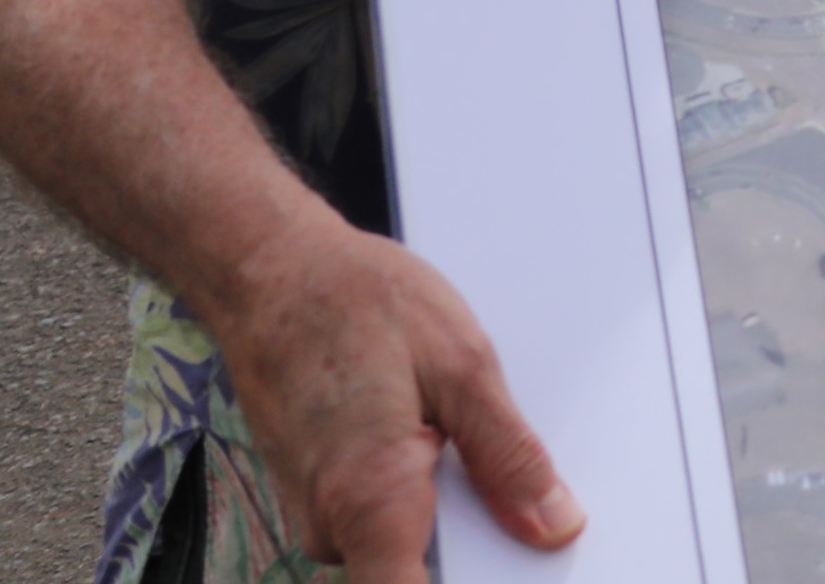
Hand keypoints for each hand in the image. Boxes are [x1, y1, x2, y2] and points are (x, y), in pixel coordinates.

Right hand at [212, 218, 580, 581]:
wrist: (271, 272)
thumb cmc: (356, 302)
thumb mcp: (463, 365)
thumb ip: (507, 457)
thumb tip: (553, 525)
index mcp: (372, 502)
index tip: (522, 570)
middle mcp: (332, 525)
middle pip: (419, 573)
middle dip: (478, 540)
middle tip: (519, 480)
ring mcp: (318, 515)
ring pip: (401, 541)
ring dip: (447, 503)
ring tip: (459, 426)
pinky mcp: (317, 497)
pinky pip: (380, 515)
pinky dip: (418, 485)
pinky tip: (430, 429)